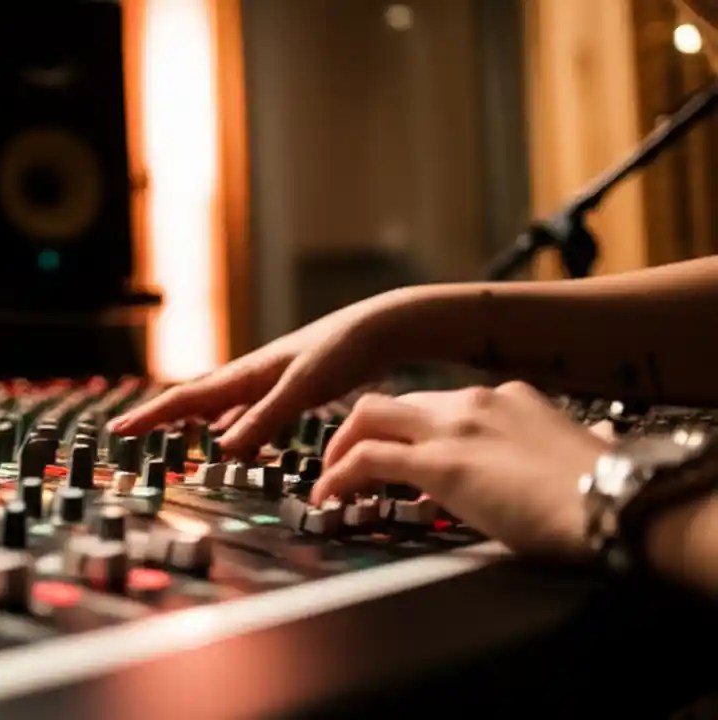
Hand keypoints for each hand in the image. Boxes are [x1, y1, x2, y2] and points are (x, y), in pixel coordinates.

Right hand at [108, 289, 419, 451]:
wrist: (378, 329)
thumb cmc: (341, 351)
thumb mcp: (303, 387)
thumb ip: (265, 417)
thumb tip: (222, 449)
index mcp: (244, 376)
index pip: (185, 399)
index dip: (150, 416)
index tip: (117, 429)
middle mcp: (248, 379)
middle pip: (192, 402)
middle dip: (158, 417)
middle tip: (127, 433)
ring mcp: (266, 385)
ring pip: (217, 409)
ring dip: (190, 424)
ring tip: (166, 439)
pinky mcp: (287, 391)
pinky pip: (245, 415)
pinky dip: (230, 430)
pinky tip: (231, 441)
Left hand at [311, 381, 607, 560]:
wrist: (614, 500)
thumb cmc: (607, 491)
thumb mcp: (584, 456)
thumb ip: (571, 450)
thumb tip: (591, 452)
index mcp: (511, 397)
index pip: (441, 403)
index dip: (414, 430)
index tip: (404, 454)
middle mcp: (476, 401)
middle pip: (396, 402)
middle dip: (362, 430)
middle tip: (347, 460)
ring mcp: (453, 428)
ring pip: (367, 416)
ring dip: (339, 446)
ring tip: (329, 478)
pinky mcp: (438, 463)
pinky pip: (365, 459)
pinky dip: (338, 476)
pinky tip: (329, 497)